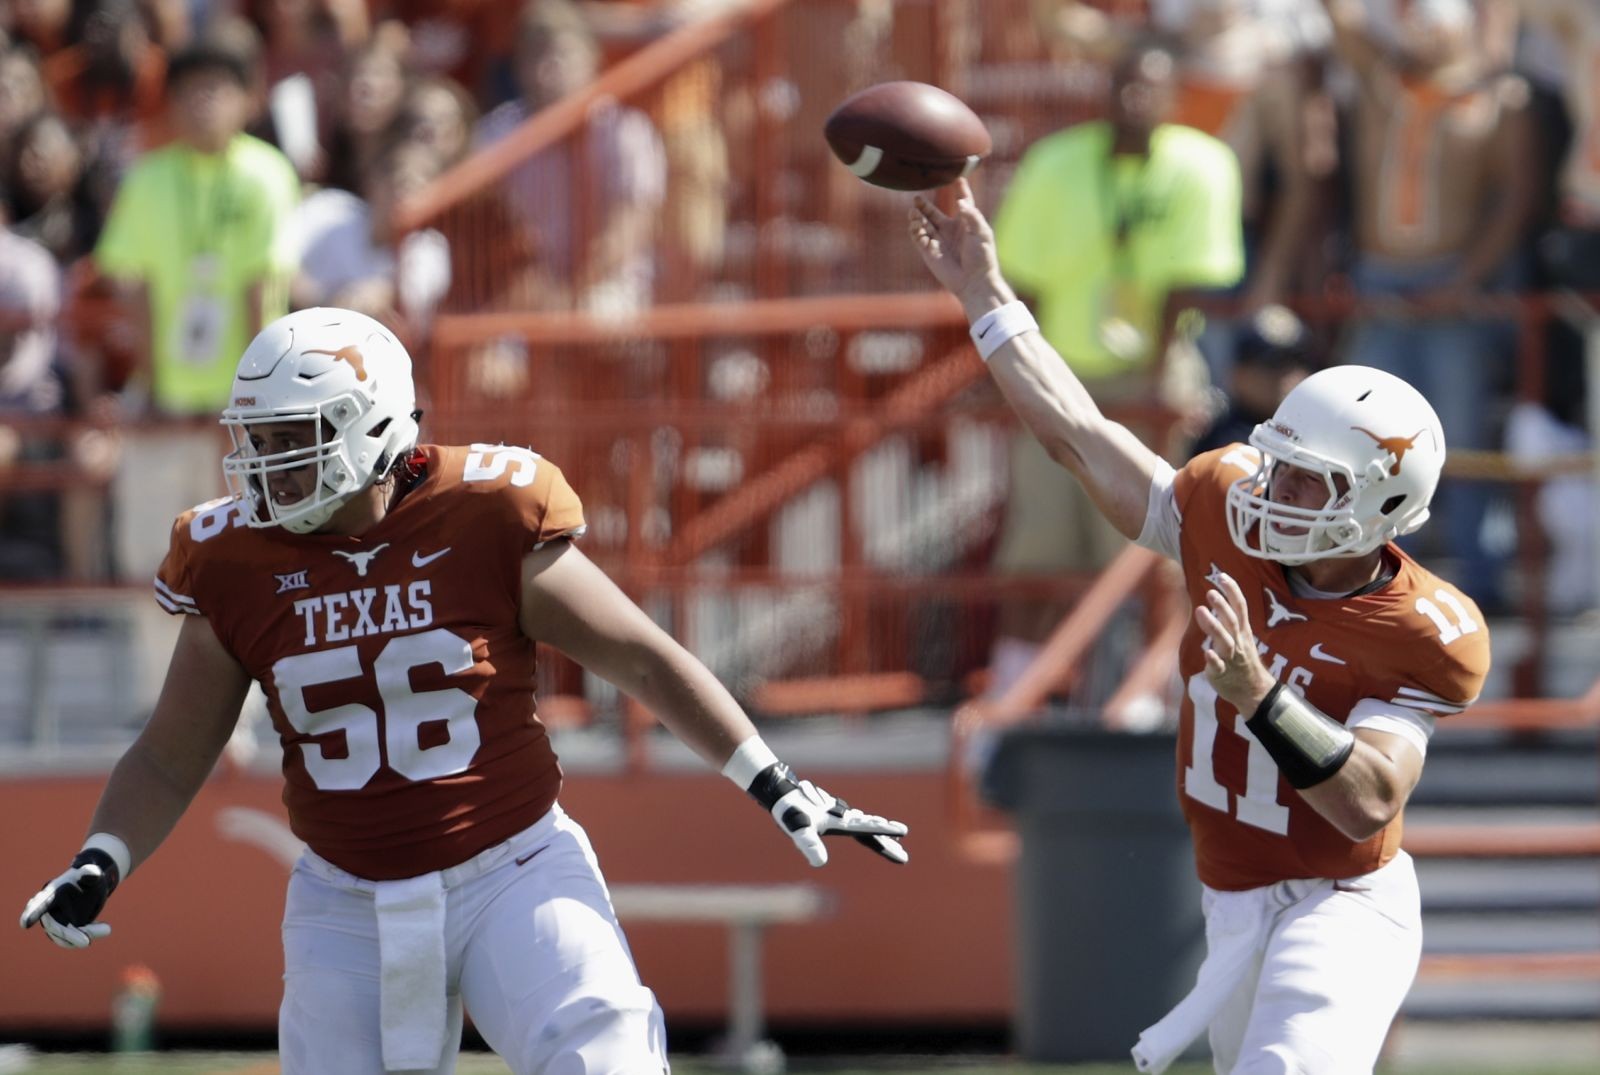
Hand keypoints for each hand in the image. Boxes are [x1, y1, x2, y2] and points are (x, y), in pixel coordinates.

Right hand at [20, 849, 119, 948]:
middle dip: (69, 935)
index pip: (40, 904)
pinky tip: (103, 928)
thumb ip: (90, 873)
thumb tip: (91, 872)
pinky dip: (88, 936)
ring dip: (84, 936)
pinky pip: (74, 940)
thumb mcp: (92, 873)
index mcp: (51, 894)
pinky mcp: (66, 931)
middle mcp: (50, 911)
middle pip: (55, 927)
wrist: (92, 886)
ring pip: (65, 937)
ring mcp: (57, 923)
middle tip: (87, 942)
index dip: (32, 913)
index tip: (24, 924)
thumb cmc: (89, 877)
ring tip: (106, 928)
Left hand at [747, 763, 908, 866]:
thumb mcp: (800, 831)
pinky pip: (853, 820)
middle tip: (903, 854)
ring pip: (864, 824)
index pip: (868, 833)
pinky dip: (865, 823)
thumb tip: (820, 863)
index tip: (903, 834)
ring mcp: (838, 815)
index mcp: (841, 823)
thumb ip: (810, 845)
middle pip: (870, 832)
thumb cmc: (790, 812)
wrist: (781, 793)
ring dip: (878, 831)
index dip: (885, 837)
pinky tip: (865, 821)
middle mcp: (843, 818)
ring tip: (893, 837)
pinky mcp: (830, 814)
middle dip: (886, 841)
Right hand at [908, 178, 1009, 312]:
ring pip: (923, 224)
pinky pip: (918, 238)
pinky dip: (915, 230)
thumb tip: (961, 202)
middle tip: (916, 198)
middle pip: (933, 213)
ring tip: (914, 211)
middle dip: (924, 206)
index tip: (958, 178)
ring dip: (917, 216)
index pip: (963, 202)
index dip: (960, 190)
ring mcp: (938, 241)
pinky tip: (916, 224)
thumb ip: (971, 215)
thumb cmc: (982, 257)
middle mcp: (950, 231)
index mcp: (965, 224)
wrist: (974, 281)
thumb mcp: (982, 232)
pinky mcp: (929, 252)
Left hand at [1194, 571, 1276, 712]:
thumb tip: (1218, 596)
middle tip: (1211, 592)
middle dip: (1222, 607)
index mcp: (1242, 632)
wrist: (1254, 692)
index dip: (1233, 592)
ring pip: (1224, 641)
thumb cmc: (1242, 660)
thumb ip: (1229, 618)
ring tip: (1200, 610)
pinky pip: (1218, 666)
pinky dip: (1213, 659)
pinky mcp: (1222, 674)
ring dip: (1213, 626)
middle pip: (1232, 622)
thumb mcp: (1240, 637)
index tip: (1222, 576)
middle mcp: (1238, 642)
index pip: (1240, 608)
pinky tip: (1207, 652)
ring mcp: (1231, 658)